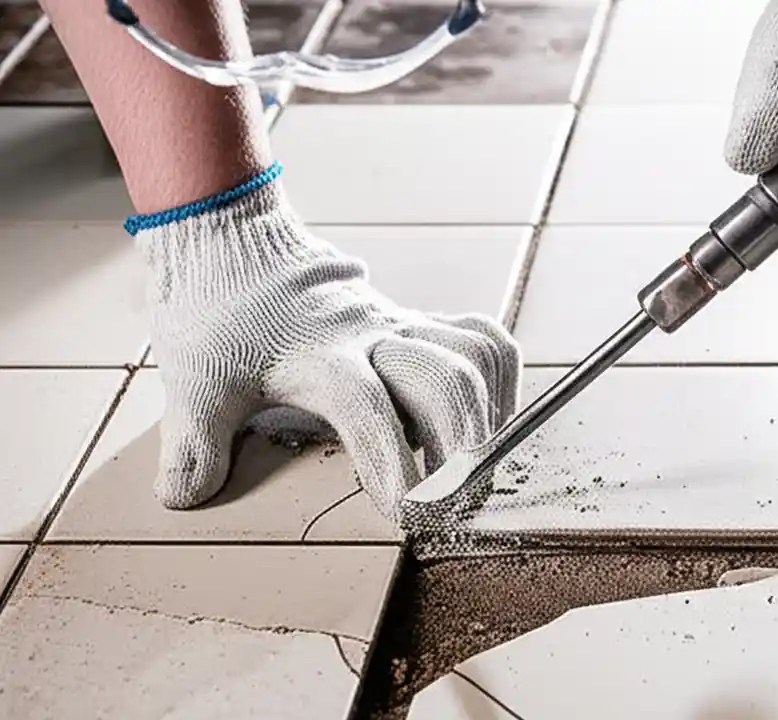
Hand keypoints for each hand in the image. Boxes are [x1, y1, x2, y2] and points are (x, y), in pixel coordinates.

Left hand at [136, 183, 519, 522]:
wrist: (234, 242)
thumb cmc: (215, 314)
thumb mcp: (192, 382)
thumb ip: (194, 444)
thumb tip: (185, 499)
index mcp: (315, 355)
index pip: (366, 408)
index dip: (391, 459)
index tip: (404, 510)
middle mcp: (370, 336)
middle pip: (443, 380)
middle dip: (461, 447)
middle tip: (455, 501)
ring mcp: (402, 325)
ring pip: (474, 355)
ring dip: (489, 414)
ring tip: (478, 466)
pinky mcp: (419, 320)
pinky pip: (482, 337)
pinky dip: (501, 376)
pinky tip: (493, 417)